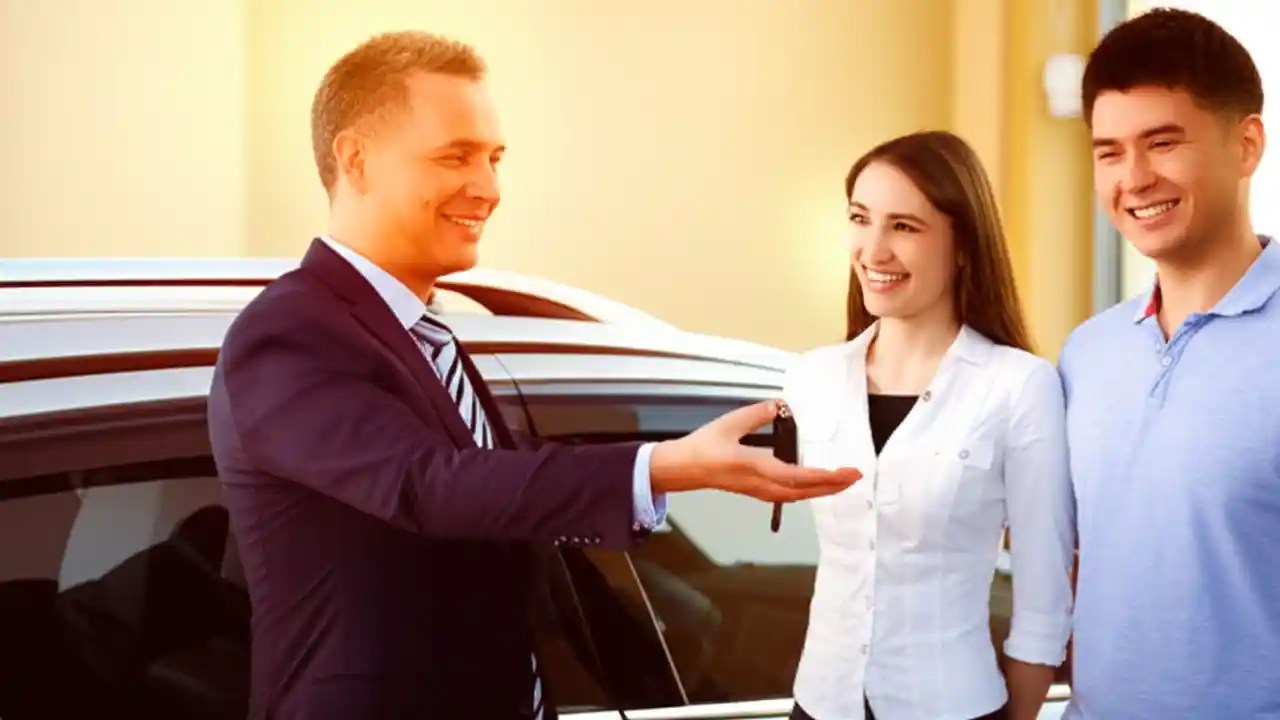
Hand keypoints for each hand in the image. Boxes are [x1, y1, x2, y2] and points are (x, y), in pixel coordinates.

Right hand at [649, 400, 861, 500]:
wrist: (683, 469)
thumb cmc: (703, 448)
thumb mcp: (729, 423)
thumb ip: (756, 414)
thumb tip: (779, 404)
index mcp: (757, 468)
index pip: (800, 476)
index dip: (827, 477)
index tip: (848, 472)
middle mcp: (762, 484)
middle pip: (806, 492)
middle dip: (833, 486)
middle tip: (855, 477)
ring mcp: (759, 491)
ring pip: (798, 496)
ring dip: (822, 490)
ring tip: (840, 481)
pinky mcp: (756, 491)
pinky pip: (788, 495)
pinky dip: (807, 491)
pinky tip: (813, 484)